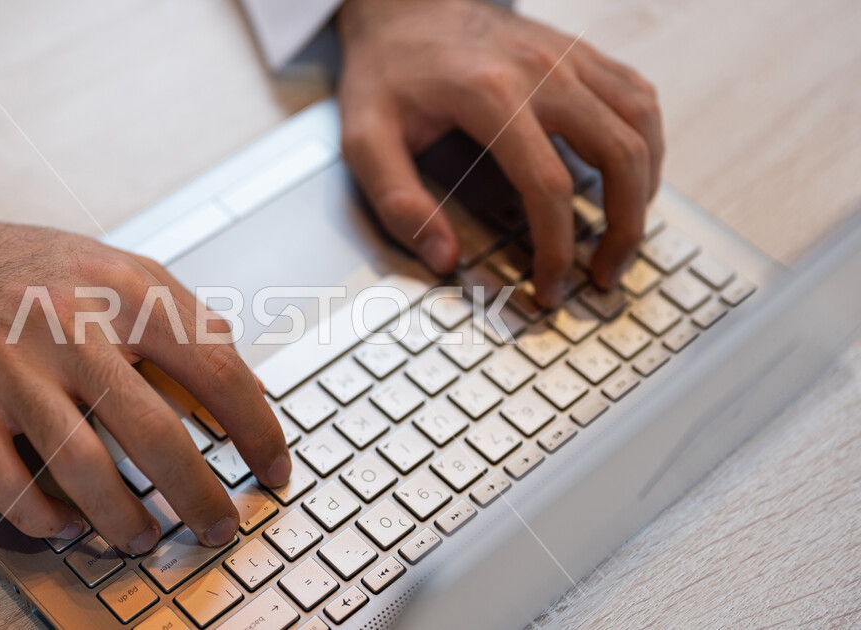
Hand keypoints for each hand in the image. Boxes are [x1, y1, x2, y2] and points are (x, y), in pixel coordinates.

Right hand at [0, 222, 290, 552]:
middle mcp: (72, 331)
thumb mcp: (121, 268)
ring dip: (122, 521)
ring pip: (83, 469)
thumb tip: (241, 374)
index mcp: (124, 293)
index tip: (273, 468)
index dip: (257, 431)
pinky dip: (43, 517)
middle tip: (220, 527)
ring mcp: (15, 371)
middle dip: (199, 495)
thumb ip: (185, 315)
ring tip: (144, 539)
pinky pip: (8, 483)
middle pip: (155, 434)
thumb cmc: (36, 272)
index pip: (215, 371)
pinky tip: (67, 526)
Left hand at [336, 0, 662, 305]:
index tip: (550, 286)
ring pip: (641, 123)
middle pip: (619, 154)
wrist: (401, 8)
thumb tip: (443, 259)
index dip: (556, 248)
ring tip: (623, 234)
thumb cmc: (386, 73)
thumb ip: (397, 202)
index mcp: (489, 94)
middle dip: (623, 227)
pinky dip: (645, 142)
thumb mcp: (364, 139)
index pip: (547, 184)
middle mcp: (541, 69)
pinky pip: (636, 95)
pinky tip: (629, 176)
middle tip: (604, 273)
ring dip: (645, 187)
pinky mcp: (578, 51)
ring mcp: (567, 55)